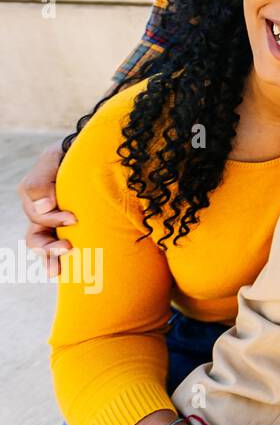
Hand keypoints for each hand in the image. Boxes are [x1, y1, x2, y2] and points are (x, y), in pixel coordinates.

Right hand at [19, 141, 72, 277]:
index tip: (73, 219)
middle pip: (37, 239)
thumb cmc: (74, 154)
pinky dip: (66, 259)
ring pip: (48, 247)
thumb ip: (41, 181)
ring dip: (51, 259)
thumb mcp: (53, 159)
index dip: (52, 220)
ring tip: (57, 272)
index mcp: (37, 198)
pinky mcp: (77, 229)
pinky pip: (65, 247)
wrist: (98, 152)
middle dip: (47, 249)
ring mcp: (59, 223)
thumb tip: (43, 207)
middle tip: (66, 250)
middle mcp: (44, 214)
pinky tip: (72, 272)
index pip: (36, 216)